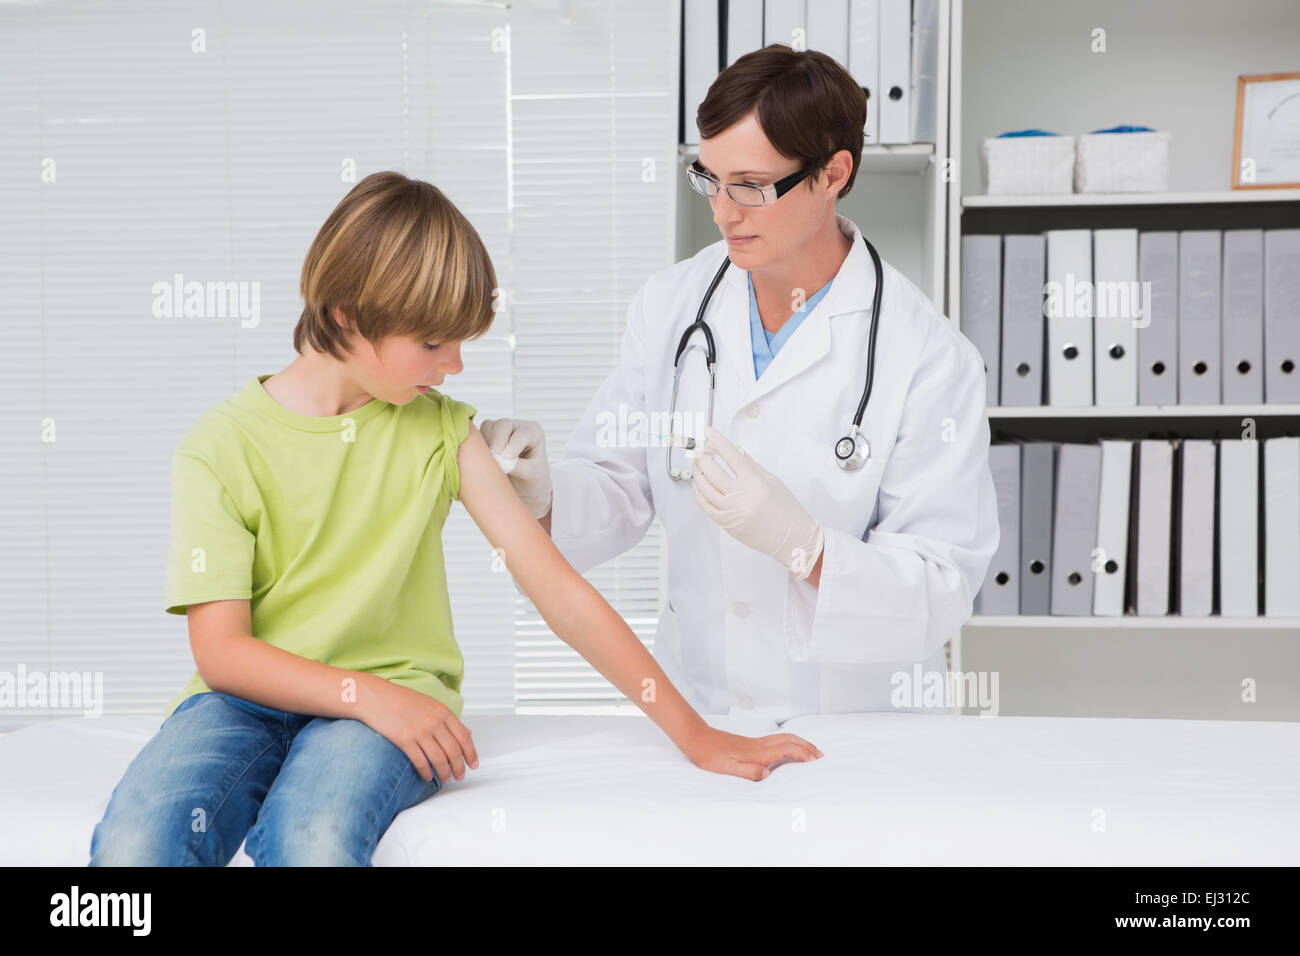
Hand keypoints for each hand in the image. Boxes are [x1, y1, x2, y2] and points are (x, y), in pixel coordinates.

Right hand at [353, 673, 478, 783]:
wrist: (375, 697)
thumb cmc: (401, 699)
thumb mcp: (429, 704)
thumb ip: (447, 719)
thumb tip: (466, 733)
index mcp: (443, 712)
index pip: (464, 738)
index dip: (471, 754)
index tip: (473, 765)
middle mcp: (434, 722)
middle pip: (454, 751)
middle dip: (459, 767)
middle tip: (459, 777)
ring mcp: (420, 732)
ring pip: (439, 760)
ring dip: (444, 773)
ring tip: (445, 778)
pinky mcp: (405, 741)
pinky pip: (421, 762)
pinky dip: (426, 772)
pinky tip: (427, 777)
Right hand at [478, 417, 552, 518]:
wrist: (524, 487)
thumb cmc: (532, 478)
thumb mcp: (532, 474)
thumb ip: (519, 467)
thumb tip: (502, 462)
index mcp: (533, 432)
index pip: (522, 433)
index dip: (513, 445)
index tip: (508, 459)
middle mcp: (516, 427)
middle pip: (503, 424)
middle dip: (497, 440)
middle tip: (494, 457)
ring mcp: (500, 430)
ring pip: (487, 427)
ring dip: (486, 444)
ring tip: (491, 461)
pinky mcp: (485, 436)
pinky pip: (477, 435)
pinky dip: (477, 447)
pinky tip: (482, 460)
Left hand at [682, 726, 822, 780]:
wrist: (697, 738)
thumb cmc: (710, 756)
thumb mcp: (727, 768)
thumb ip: (748, 771)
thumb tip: (768, 775)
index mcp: (757, 753)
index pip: (787, 750)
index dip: (803, 755)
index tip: (815, 762)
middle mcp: (759, 745)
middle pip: (790, 740)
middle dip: (807, 746)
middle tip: (820, 755)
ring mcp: (755, 742)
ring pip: (784, 737)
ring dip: (800, 742)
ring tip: (810, 749)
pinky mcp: (750, 742)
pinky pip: (776, 739)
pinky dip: (789, 741)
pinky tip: (786, 747)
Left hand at [690, 426, 824, 578]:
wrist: (792, 538)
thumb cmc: (787, 510)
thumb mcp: (773, 481)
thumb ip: (752, 466)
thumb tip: (736, 451)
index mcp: (754, 482)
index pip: (731, 455)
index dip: (717, 441)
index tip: (709, 433)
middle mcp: (741, 496)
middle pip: (712, 471)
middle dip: (702, 457)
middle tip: (699, 449)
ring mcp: (732, 512)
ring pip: (704, 489)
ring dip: (697, 474)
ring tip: (697, 466)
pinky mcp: (727, 525)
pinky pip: (706, 507)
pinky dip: (699, 495)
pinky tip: (699, 487)